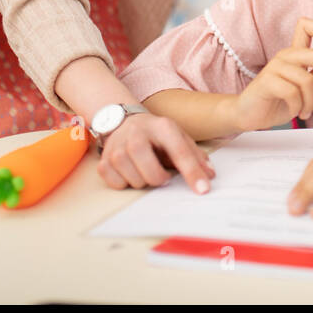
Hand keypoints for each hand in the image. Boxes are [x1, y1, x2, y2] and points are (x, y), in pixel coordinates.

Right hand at [97, 112, 215, 192]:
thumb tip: (209, 175)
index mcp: (162, 127)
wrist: (124, 122)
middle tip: (162, 175)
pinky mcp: (103, 160)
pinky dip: (126, 182)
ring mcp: (117, 147)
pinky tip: (130, 170)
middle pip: (152, 173)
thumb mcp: (178, 137)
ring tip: (144, 168)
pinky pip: (118, 185)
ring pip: (135, 181)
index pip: (180, 152)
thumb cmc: (156, 135)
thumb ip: (195, 155)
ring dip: (143, 181)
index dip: (193, 173)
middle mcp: (137, 134)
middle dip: (161, 179)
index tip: (202, 189)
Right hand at [229, 16, 312, 131]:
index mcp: (294, 54)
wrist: (249, 116)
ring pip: (307, 81)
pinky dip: (298, 107)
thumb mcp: (304, 89)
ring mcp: (275, 67)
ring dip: (311, 102)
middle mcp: (285, 56)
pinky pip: (292, 92)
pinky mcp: (267, 81)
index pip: (305, 26)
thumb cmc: (276, 101)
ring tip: (305, 112)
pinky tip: (294, 112)